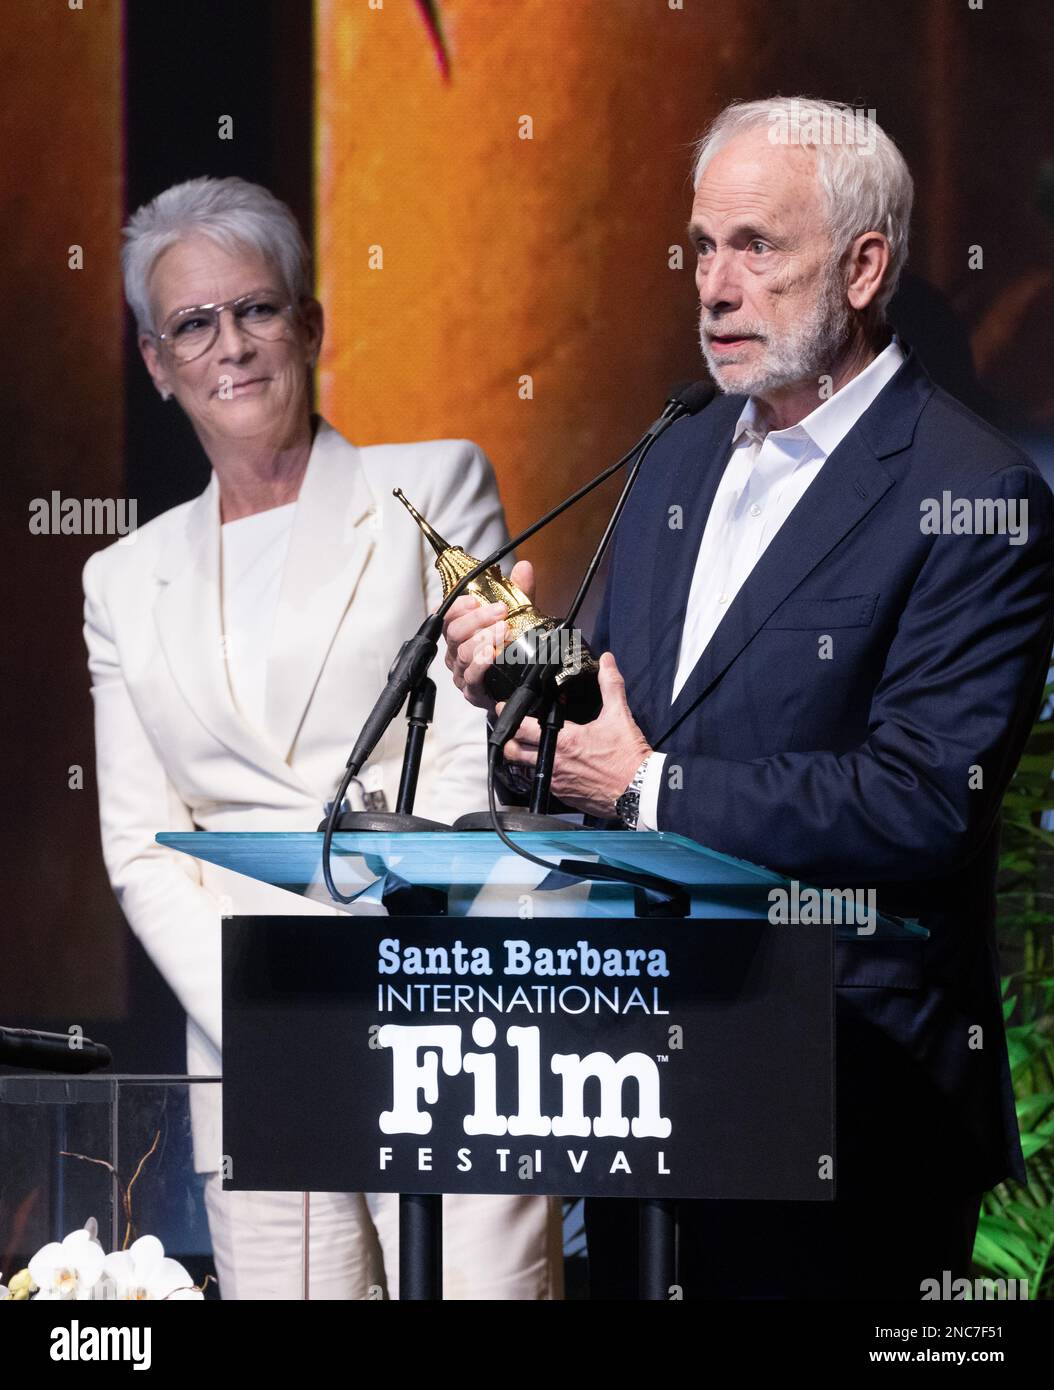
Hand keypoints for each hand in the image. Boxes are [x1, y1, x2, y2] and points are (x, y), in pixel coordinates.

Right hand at [441, 560, 534, 714]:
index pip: (446, 615)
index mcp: (460, 632)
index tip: (475, 599)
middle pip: (455, 632)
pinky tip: (492, 656)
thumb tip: (524, 567)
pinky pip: (471, 678)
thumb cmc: (511, 649)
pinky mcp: (473, 692)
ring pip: (463, 653)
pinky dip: (481, 666)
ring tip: (502, 632)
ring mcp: (462, 672)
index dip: (457, 606)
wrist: (518, 684)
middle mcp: (456, 652)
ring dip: (483, 640)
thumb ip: (519, 592)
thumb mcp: (518, 617)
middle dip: (478, 619)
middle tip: (500, 612)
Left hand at [500, 651, 651, 817]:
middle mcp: (554, 762)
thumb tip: (606, 660)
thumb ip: (610, 684)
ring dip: (522, 757)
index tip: (501, 707)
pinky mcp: (564, 796)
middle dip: (507, 740)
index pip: (521, 727)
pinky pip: (542, 783)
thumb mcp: (619, 715)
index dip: (507, 715)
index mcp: (563, 740)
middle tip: (509, 730)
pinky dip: (540, 772)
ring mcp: (556, 782)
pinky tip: (548, 763)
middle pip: (513, 752)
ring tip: (524, 745)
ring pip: (525, 769)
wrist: (640, 791)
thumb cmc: (628, 756)